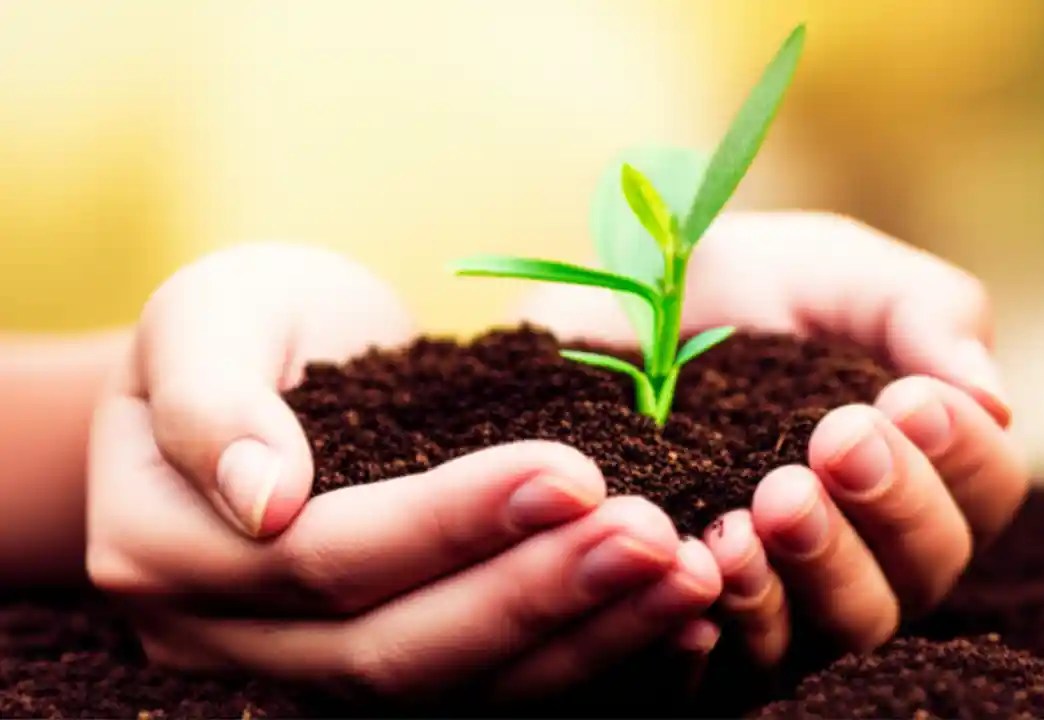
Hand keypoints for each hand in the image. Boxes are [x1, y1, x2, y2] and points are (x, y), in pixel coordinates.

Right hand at [87, 244, 720, 702]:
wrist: (272, 368)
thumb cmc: (243, 323)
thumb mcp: (206, 317)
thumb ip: (212, 400)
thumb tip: (263, 502)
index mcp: (166, 551)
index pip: (324, 559)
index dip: (450, 524)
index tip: (573, 472)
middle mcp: (225, 643)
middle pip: (392, 651)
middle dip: (535, 597)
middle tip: (657, 539)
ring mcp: (306, 673)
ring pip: (451, 692)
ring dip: (580, 641)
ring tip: (688, 578)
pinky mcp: (386, 672)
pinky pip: (488, 690)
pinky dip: (584, 660)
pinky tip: (670, 619)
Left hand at [518, 211, 1028, 666]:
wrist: (631, 306)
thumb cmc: (762, 288)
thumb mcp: (847, 273)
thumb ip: (926, 314)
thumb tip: (994, 400)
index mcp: (932, 467)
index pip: (987, 489)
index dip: (961, 454)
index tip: (907, 398)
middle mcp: (880, 547)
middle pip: (925, 570)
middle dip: (890, 506)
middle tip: (836, 442)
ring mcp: (804, 594)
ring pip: (848, 623)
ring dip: (819, 564)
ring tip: (774, 502)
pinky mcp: (720, 619)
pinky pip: (746, 651)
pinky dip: (736, 612)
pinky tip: (709, 559)